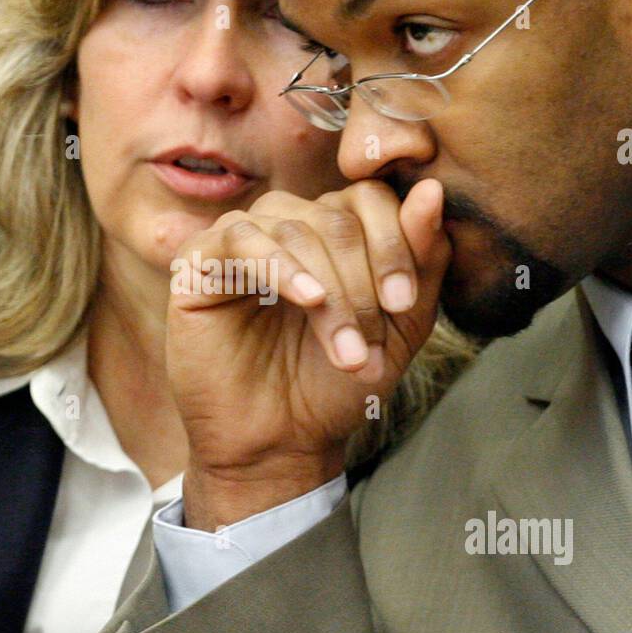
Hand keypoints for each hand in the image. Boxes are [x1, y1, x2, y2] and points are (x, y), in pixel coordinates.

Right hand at [166, 177, 450, 526]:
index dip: (394, 245)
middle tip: (369, 345)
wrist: (280, 443)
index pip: (369, 198)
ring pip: (296, 232)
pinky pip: (242, 241)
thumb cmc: (335, 384)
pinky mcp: (199, 262)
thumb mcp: (399, 324)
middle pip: (336, 219)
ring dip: (331, 294)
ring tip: (344, 352)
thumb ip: (422, 257)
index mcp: (332, 227)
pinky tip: (306, 300)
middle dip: (363, 285)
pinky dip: (281, 268)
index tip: (404, 303)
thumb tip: (432, 190)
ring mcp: (241, 239)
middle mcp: (286, 223)